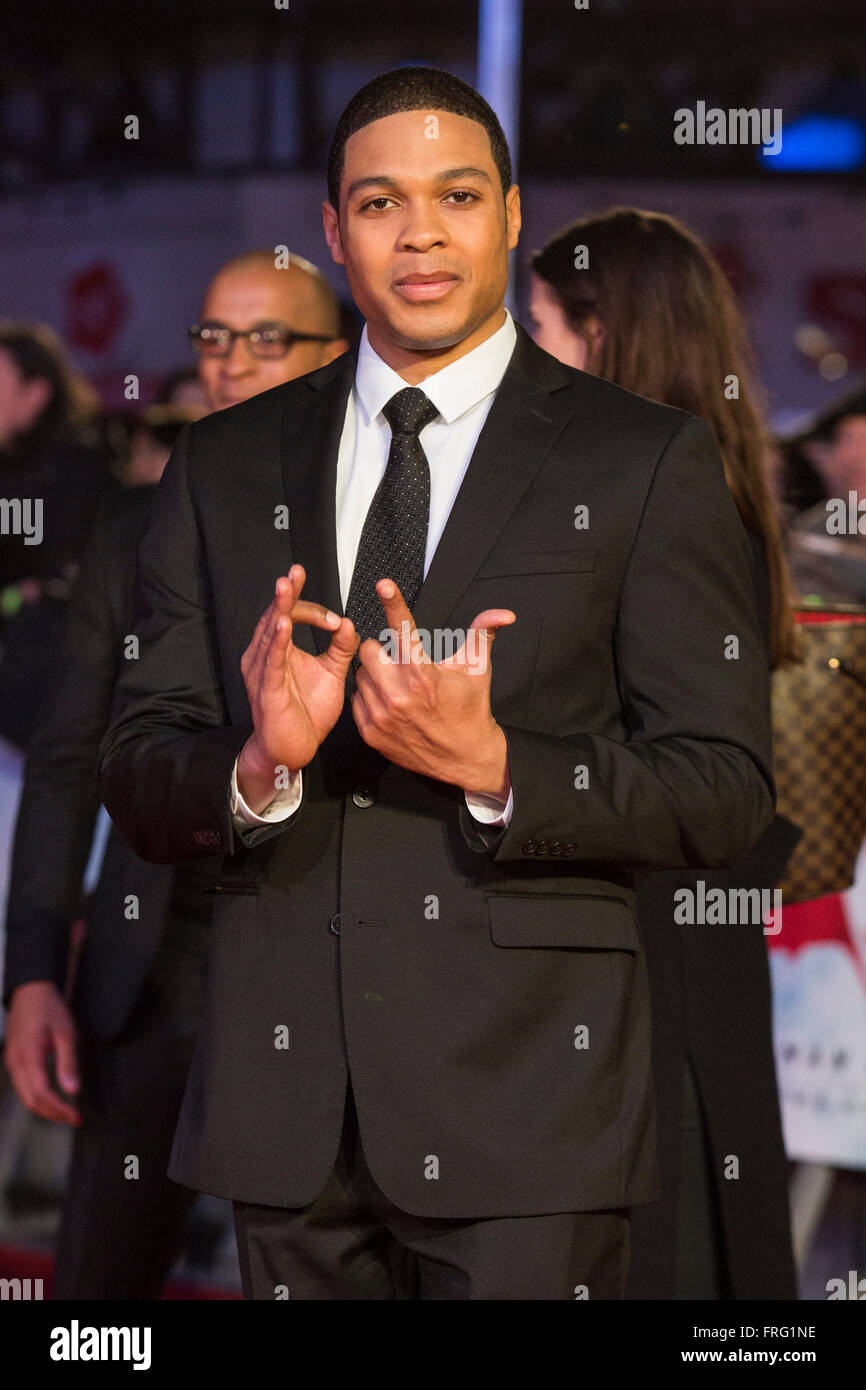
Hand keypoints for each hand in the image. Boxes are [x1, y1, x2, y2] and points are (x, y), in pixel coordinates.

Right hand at [5, 981, 80, 1125]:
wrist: (30, 991)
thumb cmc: (49, 1008)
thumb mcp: (65, 1032)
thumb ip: (68, 1062)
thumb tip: (73, 1090)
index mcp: (28, 1055)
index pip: (41, 1092)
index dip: (58, 1108)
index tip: (75, 1116)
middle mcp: (15, 1062)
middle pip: (31, 1100)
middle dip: (53, 1114)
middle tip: (74, 1118)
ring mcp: (12, 1062)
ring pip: (25, 1097)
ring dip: (45, 1108)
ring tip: (66, 1112)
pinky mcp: (14, 1061)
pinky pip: (23, 1087)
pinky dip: (38, 1098)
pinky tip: (53, 1098)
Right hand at [238, 565, 356, 810]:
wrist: (293, 748)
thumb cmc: (306, 713)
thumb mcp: (331, 673)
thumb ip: (341, 649)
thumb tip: (350, 624)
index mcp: (279, 649)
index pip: (291, 615)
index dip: (312, 609)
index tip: (335, 618)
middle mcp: (265, 655)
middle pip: (276, 615)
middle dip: (287, 593)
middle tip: (296, 571)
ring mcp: (263, 671)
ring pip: (270, 633)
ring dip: (279, 608)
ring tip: (286, 587)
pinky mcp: (266, 689)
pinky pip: (271, 662)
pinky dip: (277, 642)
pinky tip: (283, 625)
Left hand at [350, 578, 514, 796]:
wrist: (465, 757)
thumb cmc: (470, 710)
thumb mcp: (476, 669)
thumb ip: (483, 634)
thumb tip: (504, 614)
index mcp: (424, 674)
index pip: (403, 629)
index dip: (394, 602)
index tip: (384, 584)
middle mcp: (399, 694)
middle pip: (368, 650)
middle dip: (381, 651)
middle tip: (399, 662)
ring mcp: (382, 715)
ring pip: (359, 675)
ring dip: (374, 675)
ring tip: (397, 685)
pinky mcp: (371, 732)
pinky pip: (356, 700)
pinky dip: (368, 697)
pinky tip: (389, 703)